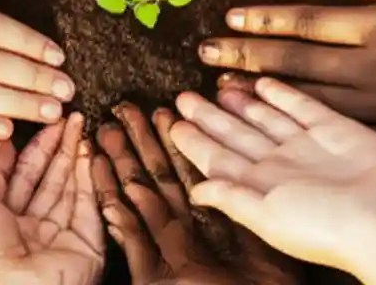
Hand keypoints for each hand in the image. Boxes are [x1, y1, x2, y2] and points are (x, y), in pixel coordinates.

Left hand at [0, 115, 104, 284]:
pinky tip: (90, 149)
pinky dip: (92, 177)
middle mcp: (32, 232)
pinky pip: (90, 206)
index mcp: (1, 226)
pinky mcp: (87, 245)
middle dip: (58, 148)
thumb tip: (1, 144)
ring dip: (76, 155)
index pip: (21, 179)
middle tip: (68, 116)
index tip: (43, 123)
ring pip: (71, 189)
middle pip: (49, 181)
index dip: (33, 150)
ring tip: (80, 123)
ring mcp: (60, 238)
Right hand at [91, 103, 299, 284]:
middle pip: (158, 184)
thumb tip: (235, 185)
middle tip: (122, 109)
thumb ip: (251, 226)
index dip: (174, 144)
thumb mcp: (272, 263)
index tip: (162, 112)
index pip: (189, 179)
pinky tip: (106, 183)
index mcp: (212, 236)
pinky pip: (133, 241)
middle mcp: (186, 245)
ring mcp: (166, 264)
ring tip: (103, 132)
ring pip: (139, 206)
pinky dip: (118, 213)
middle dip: (139, 145)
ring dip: (121, 168)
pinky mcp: (152, 283)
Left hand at [168, 79, 375, 281]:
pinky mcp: (336, 128)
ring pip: (264, 118)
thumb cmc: (328, 228)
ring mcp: (308, 146)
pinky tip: (264, 82)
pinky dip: (282, 93)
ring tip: (216, 86)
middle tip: (182, 97)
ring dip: (241, 102)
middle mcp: (281, 165)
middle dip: (209, 117)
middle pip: (235, 135)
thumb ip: (232, 198)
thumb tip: (195, 193)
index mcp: (260, 188)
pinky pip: (302, 106)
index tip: (171, 123)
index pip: (218, 160)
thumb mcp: (268, 217)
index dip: (194, 142)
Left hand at [200, 0, 375, 157]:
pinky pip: (347, 134)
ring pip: (310, 101)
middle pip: (294, 63)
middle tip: (205, 59)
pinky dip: (312, 132)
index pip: (304, 21)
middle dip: (245, 60)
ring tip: (227, 94)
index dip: (262, 20)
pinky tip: (285, 131)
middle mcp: (371, 66)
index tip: (227, 19)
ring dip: (265, 97)